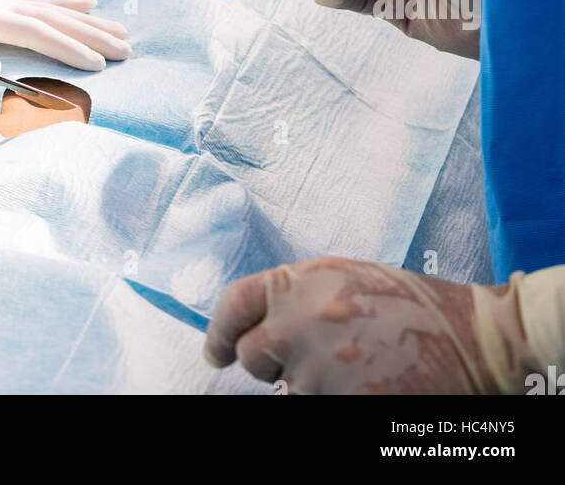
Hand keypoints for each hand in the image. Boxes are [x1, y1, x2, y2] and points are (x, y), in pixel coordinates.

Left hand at [204, 257, 499, 394]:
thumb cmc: (411, 304)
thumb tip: (262, 322)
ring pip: (291, 390)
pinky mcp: (342, 406)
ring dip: (313, 385)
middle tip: (304, 361)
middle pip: (251, 355)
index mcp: (302, 282)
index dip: (218, 331)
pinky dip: (336, 399)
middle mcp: (300, 323)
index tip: (214, 352)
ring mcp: (319, 371)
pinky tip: (369, 383)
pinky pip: (319, 407)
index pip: (236, 305)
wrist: (471, 337)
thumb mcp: (346, 277)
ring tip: (360, 365)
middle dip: (267, 364)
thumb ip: (299, 294)